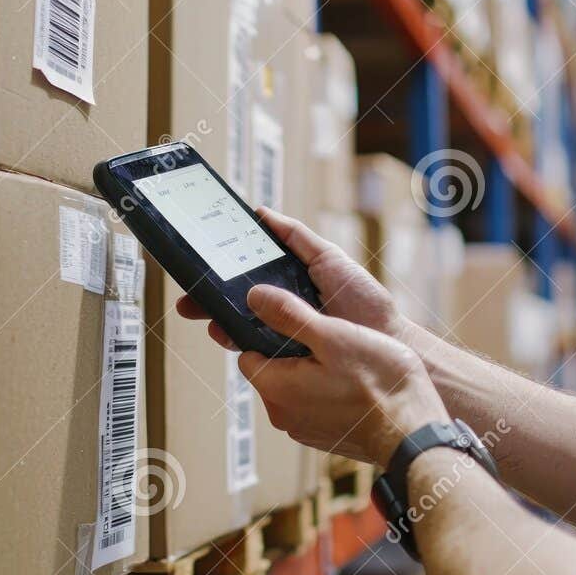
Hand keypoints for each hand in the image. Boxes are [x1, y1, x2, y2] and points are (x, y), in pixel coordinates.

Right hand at [176, 208, 407, 346]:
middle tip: (188, 300)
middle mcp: (280, 311)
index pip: (245, 277)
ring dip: (219, 322)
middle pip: (235, 304)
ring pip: (240, 330)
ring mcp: (282, 336)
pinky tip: (228, 336)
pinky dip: (240, 346)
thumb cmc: (364, 301)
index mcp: (286, 284)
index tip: (199, 265)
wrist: (386, 342)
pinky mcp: (288, 361)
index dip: (220, 271)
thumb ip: (296, 237)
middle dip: (208, 301)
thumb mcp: (329, 259)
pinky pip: (258, 355)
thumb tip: (261, 213)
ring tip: (205, 316)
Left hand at [233, 284, 446, 467]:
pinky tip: (356, 382)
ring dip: (314, 371)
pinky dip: (329, 391)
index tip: (294, 321)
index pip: (248, 353)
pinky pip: (316, 405)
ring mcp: (305, 429)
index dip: (268, 332)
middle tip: (329, 338)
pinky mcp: (326, 436)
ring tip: (348, 361)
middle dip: (294, 351)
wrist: (414, 431)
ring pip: (296, 387)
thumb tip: (254, 297)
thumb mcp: (331, 335)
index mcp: (276, 389)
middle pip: (272, 370)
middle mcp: (283, 415)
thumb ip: (288, 315)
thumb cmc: (378, 383)